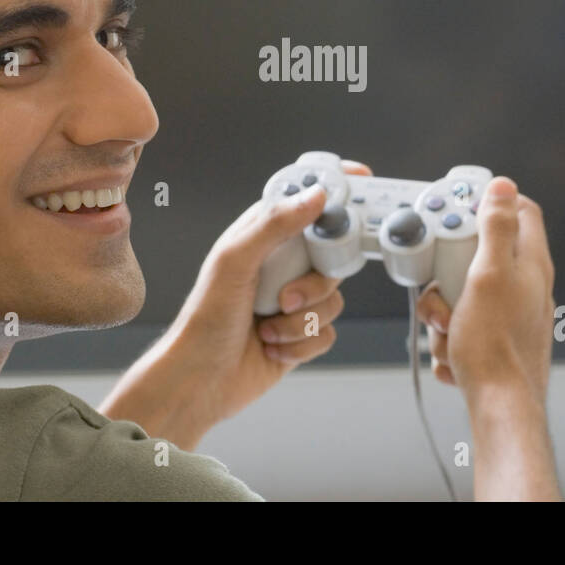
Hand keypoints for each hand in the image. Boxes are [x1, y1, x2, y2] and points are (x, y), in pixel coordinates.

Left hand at [98, 162, 371, 449]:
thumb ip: (274, 224)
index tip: (363, 184)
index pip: (305, 202)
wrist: (201, 381)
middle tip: (285, 298)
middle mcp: (280, 265)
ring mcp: (293, 300)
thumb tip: (315, 195)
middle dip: (313, 286)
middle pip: (331, 258)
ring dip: (301, 321)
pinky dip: (301, 345)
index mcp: (262, 237)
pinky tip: (272, 347)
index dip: (334, 194)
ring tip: (268, 328)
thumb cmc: (205, 319)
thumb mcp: (234, 261)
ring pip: (333, 299)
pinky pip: (327, 333)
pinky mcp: (300, 334)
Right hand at [415, 176, 554, 401]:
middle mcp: (526, 286)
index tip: (459, 209)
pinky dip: (450, 338)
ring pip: (463, 294)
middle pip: (478, 255)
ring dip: (444, 311)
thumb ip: (496, 228)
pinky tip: (455, 353)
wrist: (500, 407)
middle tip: (444, 289)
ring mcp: (512, 314)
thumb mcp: (489, 274)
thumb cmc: (496, 347)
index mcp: (531, 263)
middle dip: (449, 273)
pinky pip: (461, 326)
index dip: (490, 202)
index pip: (521, 210)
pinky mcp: (496, 339)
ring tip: (451, 330)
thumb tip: (502, 186)